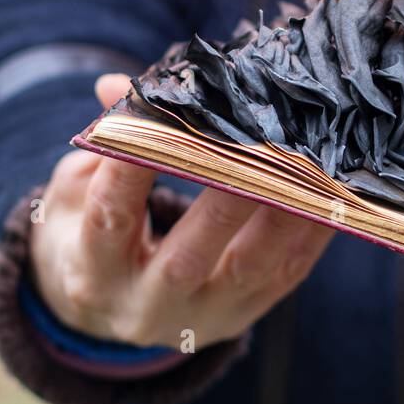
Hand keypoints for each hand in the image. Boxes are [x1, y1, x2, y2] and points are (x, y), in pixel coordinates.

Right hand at [29, 74, 333, 347]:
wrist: (113, 314)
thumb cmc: (92, 237)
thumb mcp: (76, 196)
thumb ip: (103, 145)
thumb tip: (119, 86)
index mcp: (94, 273)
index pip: (111, 218)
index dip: (133, 170)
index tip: (159, 119)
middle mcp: (146, 305)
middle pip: (187, 257)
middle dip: (224, 198)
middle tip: (255, 143)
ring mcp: (202, 316)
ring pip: (248, 268)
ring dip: (281, 213)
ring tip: (304, 164)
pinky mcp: (245, 314)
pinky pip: (286, 274)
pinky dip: (310, 232)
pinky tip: (327, 192)